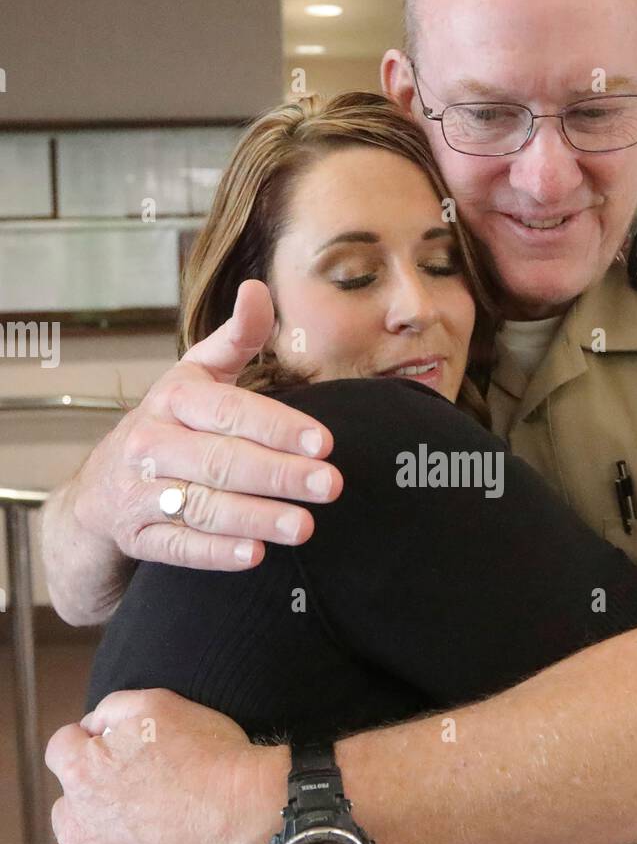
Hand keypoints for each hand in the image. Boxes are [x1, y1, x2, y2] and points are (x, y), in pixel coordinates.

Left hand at [46, 688, 287, 843]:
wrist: (258, 825)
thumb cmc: (213, 763)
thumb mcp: (159, 705)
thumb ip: (110, 710)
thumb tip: (94, 728)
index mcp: (80, 774)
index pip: (63, 751)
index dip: (97, 747)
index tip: (127, 755)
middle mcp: (75, 829)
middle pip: (71, 807)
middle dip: (99, 800)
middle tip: (149, 799)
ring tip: (160, 837)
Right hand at [70, 279, 343, 571]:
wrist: (100, 489)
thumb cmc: (170, 425)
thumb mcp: (196, 376)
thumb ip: (236, 337)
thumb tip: (258, 289)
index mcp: (174, 399)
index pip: (230, 412)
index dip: (277, 427)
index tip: (324, 442)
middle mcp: (152, 444)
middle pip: (221, 461)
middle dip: (279, 474)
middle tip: (328, 485)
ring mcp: (140, 493)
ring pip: (203, 505)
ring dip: (257, 517)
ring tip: (305, 526)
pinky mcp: (138, 537)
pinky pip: (178, 546)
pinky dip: (216, 552)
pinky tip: (255, 554)